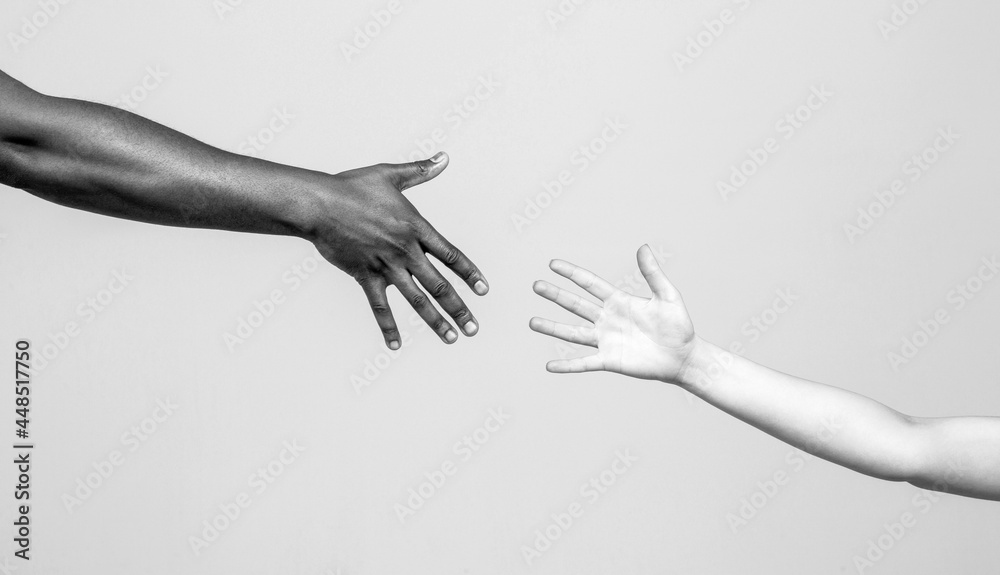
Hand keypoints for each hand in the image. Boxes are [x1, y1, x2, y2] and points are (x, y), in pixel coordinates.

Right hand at [306, 152, 488, 347]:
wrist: (319, 204)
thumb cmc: (352, 187)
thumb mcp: (389, 174)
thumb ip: (420, 170)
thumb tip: (443, 158)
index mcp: (416, 227)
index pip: (451, 255)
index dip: (469, 274)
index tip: (484, 291)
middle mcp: (405, 250)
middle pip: (439, 285)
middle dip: (459, 308)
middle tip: (473, 328)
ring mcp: (386, 266)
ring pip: (417, 299)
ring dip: (436, 321)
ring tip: (451, 338)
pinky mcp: (365, 276)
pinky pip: (379, 307)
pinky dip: (388, 327)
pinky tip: (395, 345)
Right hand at [529, 245, 695, 382]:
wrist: (683, 357)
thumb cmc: (678, 326)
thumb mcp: (667, 296)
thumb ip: (653, 274)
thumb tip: (643, 247)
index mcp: (619, 301)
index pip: (590, 284)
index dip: (572, 274)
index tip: (553, 264)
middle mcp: (608, 319)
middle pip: (576, 305)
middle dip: (556, 295)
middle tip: (536, 285)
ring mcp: (606, 340)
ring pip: (573, 333)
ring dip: (553, 328)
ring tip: (532, 322)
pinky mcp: (609, 361)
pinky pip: (584, 363)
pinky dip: (567, 365)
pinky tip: (549, 366)